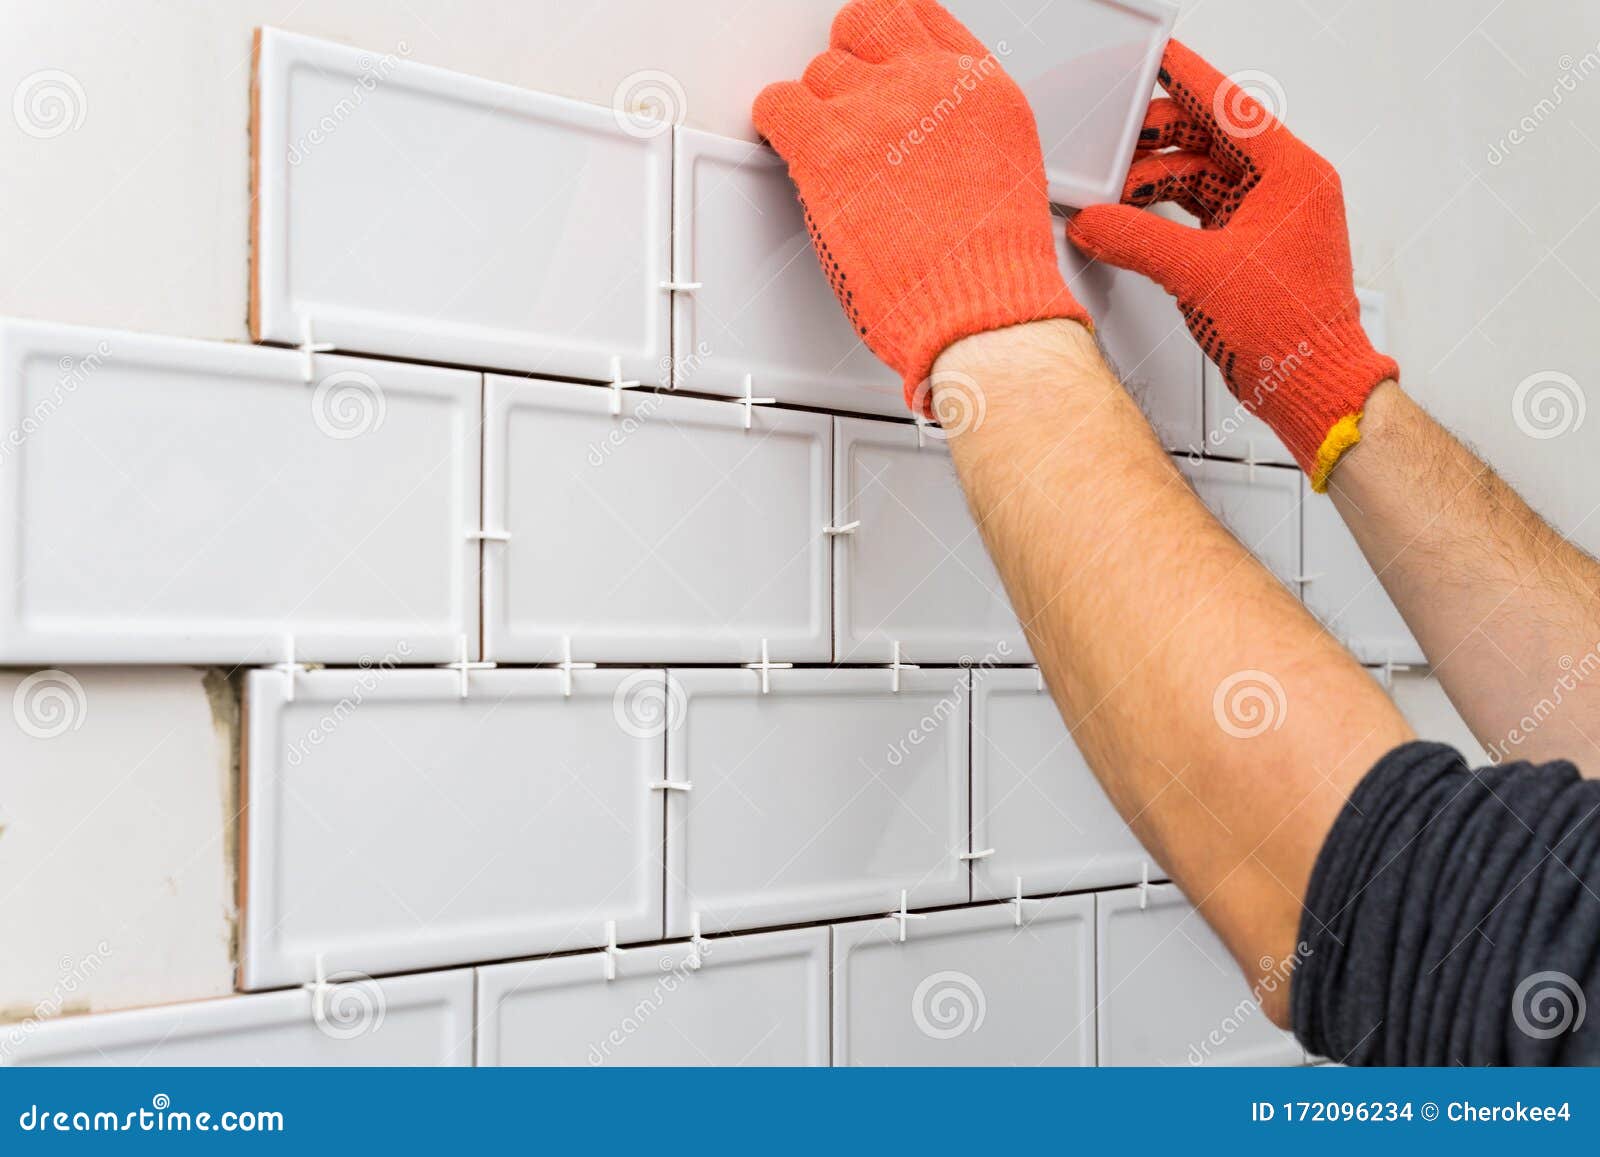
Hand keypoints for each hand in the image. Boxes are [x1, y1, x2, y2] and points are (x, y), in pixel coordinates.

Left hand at [753, 0, 1090, 417]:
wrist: (981, 309)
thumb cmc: (992, 268)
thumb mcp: (1007, 167)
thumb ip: (965, 127)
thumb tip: (933, 123)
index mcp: (977, 86)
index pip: (919, 15)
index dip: (889, 38)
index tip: (877, 55)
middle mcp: (927, 82)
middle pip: (863, 28)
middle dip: (851, 64)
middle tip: (847, 108)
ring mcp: (874, 109)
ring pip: (820, 72)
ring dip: (818, 111)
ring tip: (832, 157)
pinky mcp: (828, 147)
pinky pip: (777, 104)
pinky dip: (776, 125)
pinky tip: (792, 151)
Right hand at [1068, 40, 1396, 490]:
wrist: (1312, 388)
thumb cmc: (1293, 332)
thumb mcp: (1199, 275)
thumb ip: (1137, 241)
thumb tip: (1097, 223)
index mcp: (1292, 175)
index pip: (1231, 108)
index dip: (1188, 80)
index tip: (1158, 59)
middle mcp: (1286, 191)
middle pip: (1211, 142)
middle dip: (1158, 142)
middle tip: (1115, 140)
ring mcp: (1270, 221)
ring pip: (1203, 180)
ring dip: (1157, 183)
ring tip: (1115, 190)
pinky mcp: (1252, 252)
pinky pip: (1202, 216)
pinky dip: (1166, 217)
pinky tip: (1134, 222)